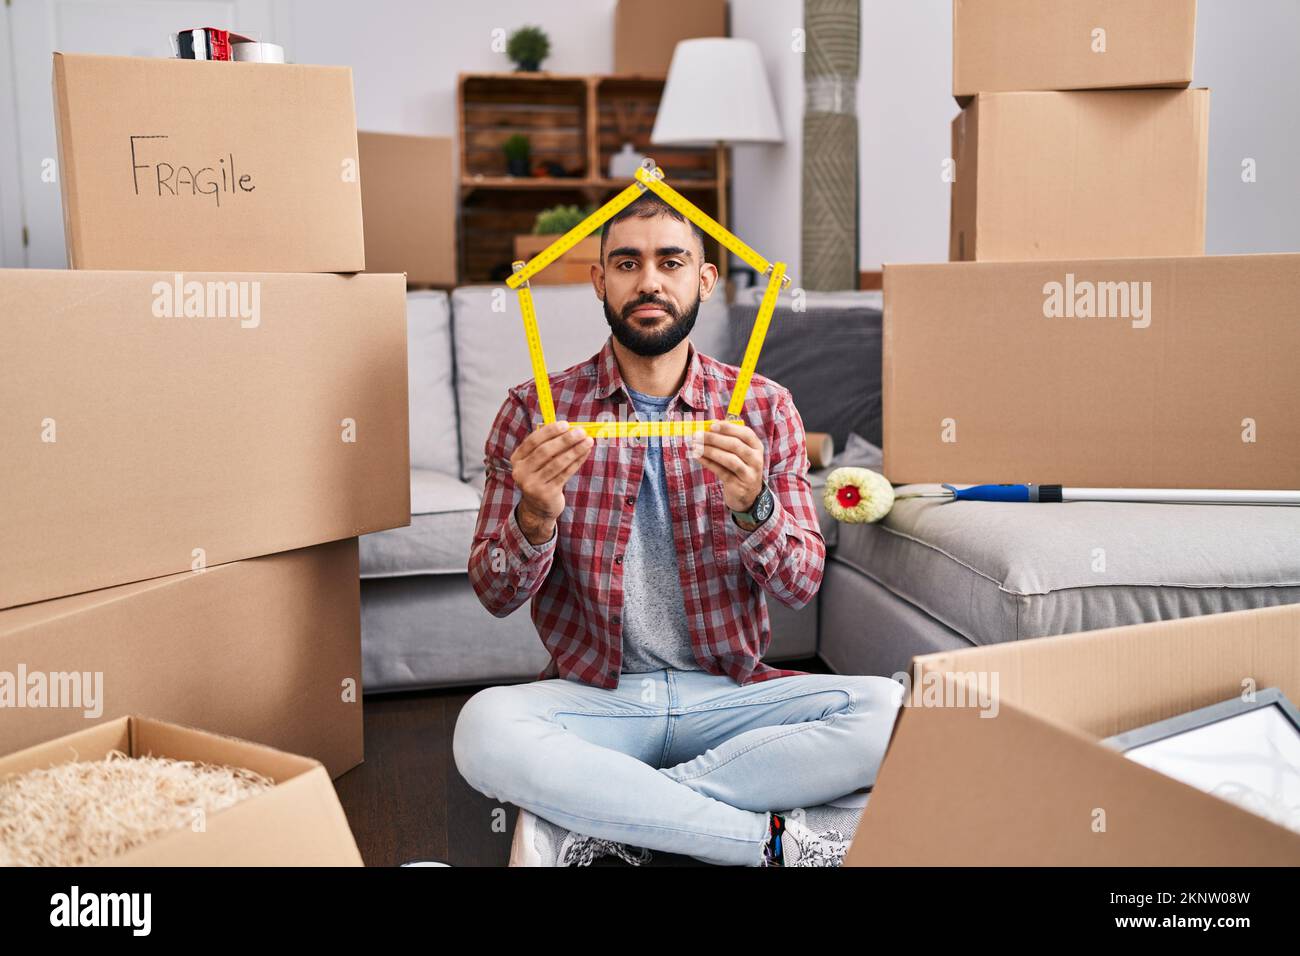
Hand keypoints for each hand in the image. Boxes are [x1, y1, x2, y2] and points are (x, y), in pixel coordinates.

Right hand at [511, 421, 593, 542]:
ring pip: (557, 463)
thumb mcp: (537, 462)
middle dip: (565, 440)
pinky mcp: (546, 494)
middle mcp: (521, 472)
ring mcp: (532, 484)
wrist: (538, 507)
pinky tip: (585, 453)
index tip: (566, 424)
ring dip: (574, 450)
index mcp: (517, 459)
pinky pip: (565, 474)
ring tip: (588, 441)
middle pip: (545, 452)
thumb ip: (548, 445)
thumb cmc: (541, 476)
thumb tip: (571, 428)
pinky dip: (576, 462)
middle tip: (580, 432)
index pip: (533, 441)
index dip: (549, 432)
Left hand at [690, 420, 764, 512]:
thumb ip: (728, 439)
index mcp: (757, 447)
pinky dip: (708, 463)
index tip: (711, 425)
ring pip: (729, 459)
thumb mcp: (739, 453)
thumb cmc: (739, 467)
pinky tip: (698, 457)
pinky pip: (722, 471)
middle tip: (698, 435)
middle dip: (714, 438)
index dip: (728, 428)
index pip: (745, 433)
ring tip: (696, 446)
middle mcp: (756, 460)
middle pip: (735, 445)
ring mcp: (749, 474)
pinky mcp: (739, 485)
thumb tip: (710, 425)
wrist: (748, 495)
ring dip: (710, 451)